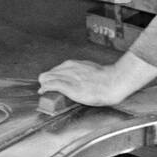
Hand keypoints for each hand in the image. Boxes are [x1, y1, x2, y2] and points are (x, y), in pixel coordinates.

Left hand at [38, 52, 156, 106]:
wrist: (113, 82)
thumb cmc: (105, 78)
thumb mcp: (90, 69)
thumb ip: (81, 71)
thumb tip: (80, 78)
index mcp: (74, 64)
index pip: (56, 70)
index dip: (51, 77)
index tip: (50, 82)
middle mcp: (69, 69)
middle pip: (49, 73)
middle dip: (45, 81)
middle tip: (45, 89)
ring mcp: (69, 77)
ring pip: (47, 78)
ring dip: (44, 85)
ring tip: (43, 92)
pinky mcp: (69, 87)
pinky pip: (51, 85)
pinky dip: (45, 88)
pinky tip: (43, 92)